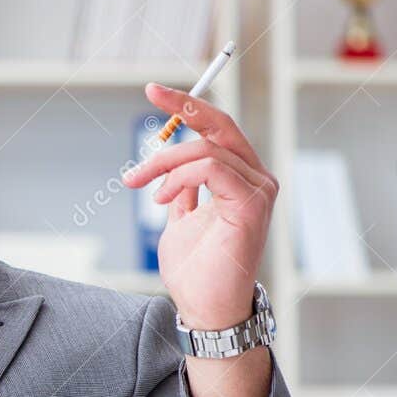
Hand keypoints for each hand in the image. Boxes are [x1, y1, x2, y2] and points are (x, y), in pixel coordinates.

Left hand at [125, 84, 277, 330]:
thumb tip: (171, 170)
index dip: (187, 106)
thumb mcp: (180, 218)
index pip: (217, 129)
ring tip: (138, 182)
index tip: (153, 91)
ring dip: (163, 161)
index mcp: (240, 177)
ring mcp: (258, 189)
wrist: (204, 305)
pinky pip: (211, 168)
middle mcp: (256, 178)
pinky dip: (179, 176)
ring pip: (207, 149)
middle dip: (183, 105)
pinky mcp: (251, 204)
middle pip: (220, 125)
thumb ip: (182, 190)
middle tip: (151, 93)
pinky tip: (160, 196)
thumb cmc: (195, 268)